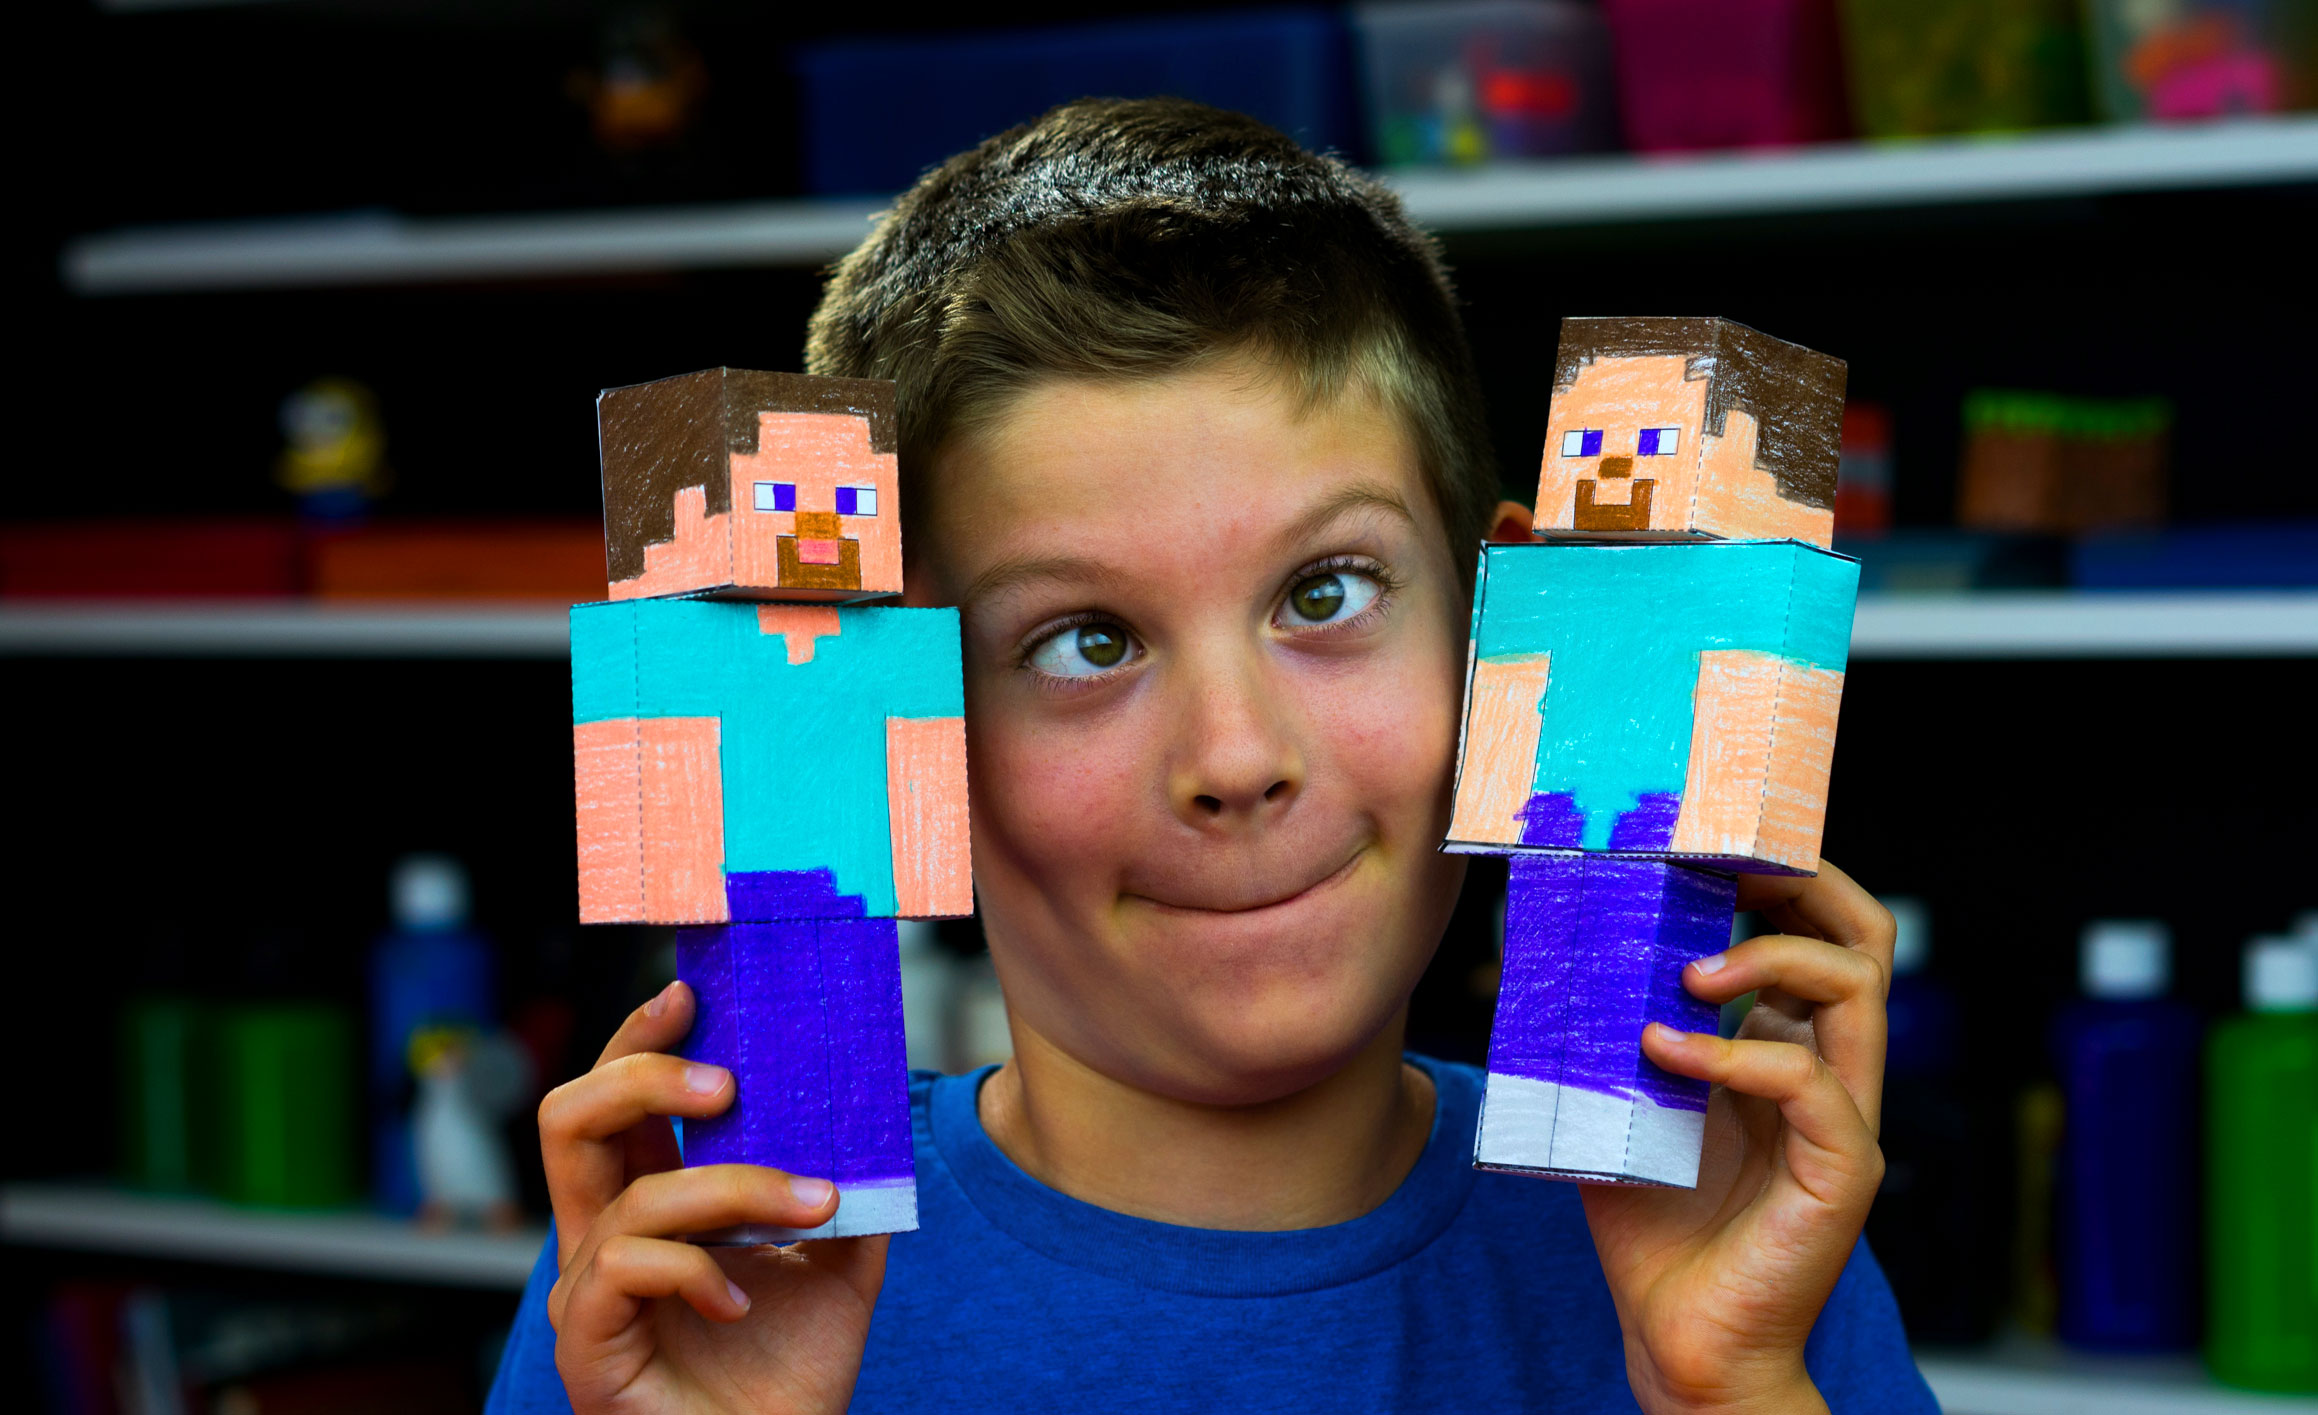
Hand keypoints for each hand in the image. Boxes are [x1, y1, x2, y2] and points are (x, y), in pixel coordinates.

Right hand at [540, 980, 886, 1412]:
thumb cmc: (793, 1371)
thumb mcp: (839, 1258)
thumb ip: (848, 1184)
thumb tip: (874, 1110)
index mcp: (651, 1204)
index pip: (617, 1100)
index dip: (639, 1039)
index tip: (690, 992)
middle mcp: (603, 1239)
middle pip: (569, 1118)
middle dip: (642, 1074)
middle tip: (727, 1082)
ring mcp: (587, 1294)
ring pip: (627, 1196)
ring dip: (733, 1188)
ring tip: (811, 1204)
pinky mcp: (586, 1345)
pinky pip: (624, 1266)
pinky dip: (696, 1268)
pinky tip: (742, 1299)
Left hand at [1580, 861, 1892, 1414]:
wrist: (1678, 1334)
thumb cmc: (1651, 1221)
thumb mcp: (1612, 1098)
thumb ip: (1596, 1028)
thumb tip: (1531, 947)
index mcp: (1783, 1045)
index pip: (1817, 931)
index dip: (1778, 875)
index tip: (1704, 846)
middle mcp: (1827, 1069)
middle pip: (1866, 937)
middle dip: (1802, 883)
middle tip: (1723, 870)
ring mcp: (1844, 1117)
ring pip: (1857, 987)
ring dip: (1768, 957)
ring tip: (1688, 974)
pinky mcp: (1841, 1169)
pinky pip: (1812, 1080)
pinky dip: (1736, 1054)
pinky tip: (1667, 1055)